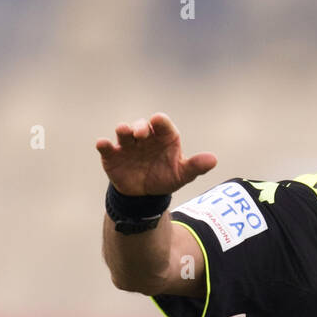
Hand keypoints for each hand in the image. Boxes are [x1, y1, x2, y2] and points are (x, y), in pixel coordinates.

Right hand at [96, 112, 216, 196]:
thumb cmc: (165, 177)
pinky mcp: (112, 155)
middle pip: (142, 126)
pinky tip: (102, 144)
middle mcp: (144, 137)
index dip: (160, 121)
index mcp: (163, 136)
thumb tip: (213, 160)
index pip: (162, 124)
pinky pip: (107, 147)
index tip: (158, 120)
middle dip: (141, 126)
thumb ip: (195, 166)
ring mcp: (127, 145)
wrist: (145, 195)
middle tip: (141, 133)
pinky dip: (104, 144)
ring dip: (123, 130)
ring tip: (124, 131)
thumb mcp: (182, 174)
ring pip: (124, 132)